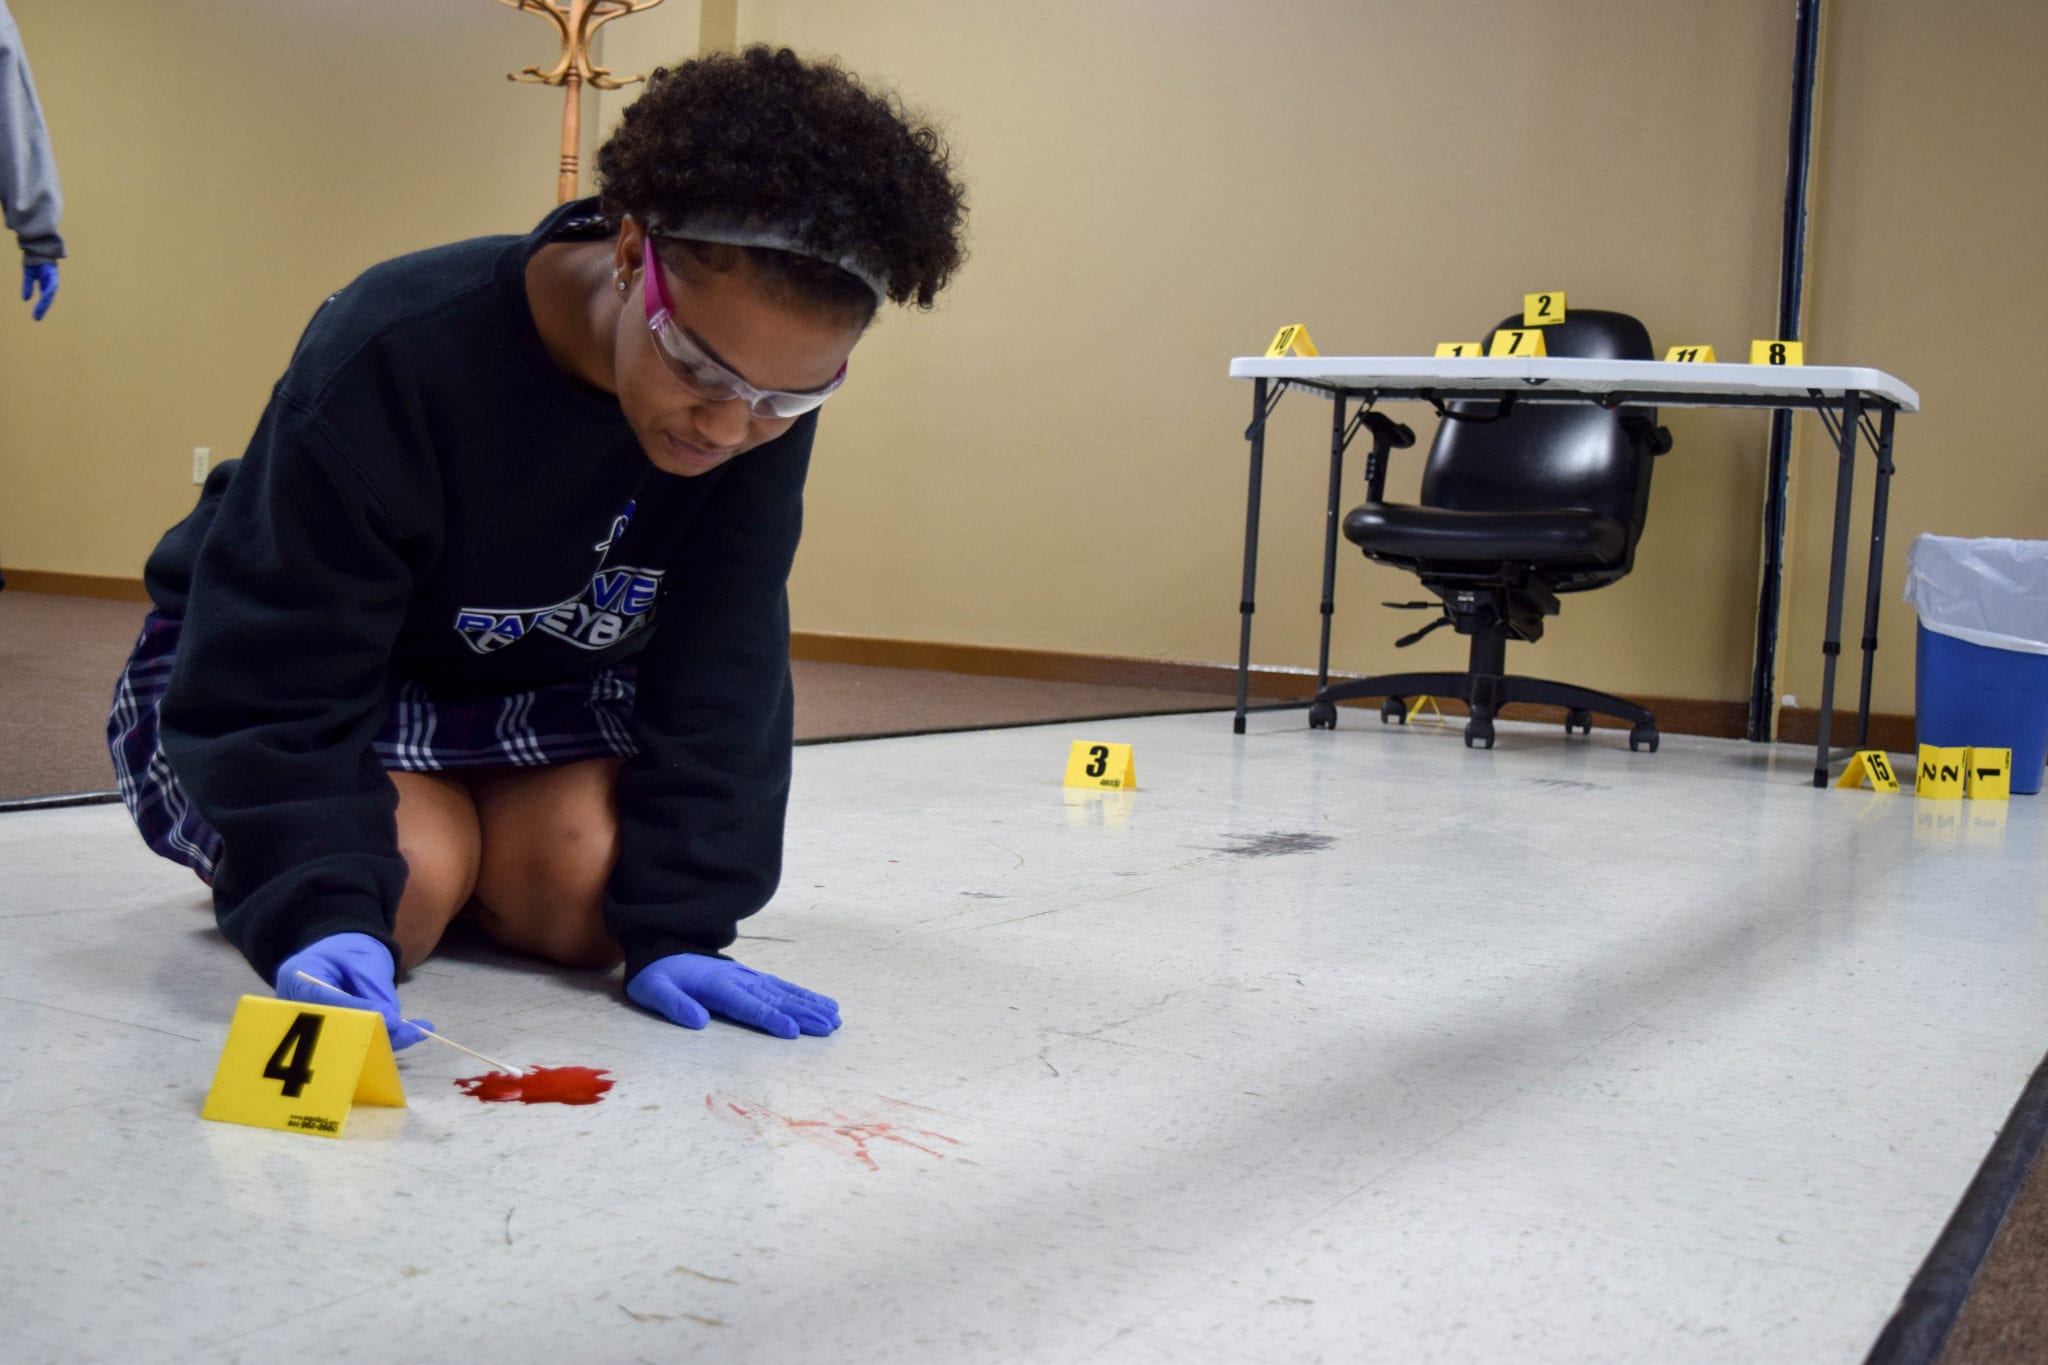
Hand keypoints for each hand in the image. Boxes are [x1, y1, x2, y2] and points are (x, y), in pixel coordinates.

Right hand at [21, 262, 56, 319]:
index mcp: (47, 282)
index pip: (45, 297)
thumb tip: (26, 299)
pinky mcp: (52, 271)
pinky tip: (43, 298)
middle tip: (36, 318)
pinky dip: (47, 292)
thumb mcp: (29, 274)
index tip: (36, 317)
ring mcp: (53, 276)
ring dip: (45, 302)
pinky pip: (51, 284)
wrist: (37, 244)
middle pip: (48, 297)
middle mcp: (51, 280)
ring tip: (38, 312)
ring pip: (50, 292)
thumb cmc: (35, 258)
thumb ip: (28, 285)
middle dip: (43, 308)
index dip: (41, 306)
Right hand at [275, 932, 432, 1049]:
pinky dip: (382, 1037)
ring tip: (416, 1032)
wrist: (341, 953)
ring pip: (348, 1039)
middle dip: (374, 1032)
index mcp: (297, 977)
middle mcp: (296, 1007)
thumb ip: (376, 990)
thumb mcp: (365, 960)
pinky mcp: (328, 1036)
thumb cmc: (348, 949)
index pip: (325, 999)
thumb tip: (393, 1023)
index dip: (358, 1012)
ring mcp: (309, 1025)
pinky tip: (411, 1033)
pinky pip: (354, 1041)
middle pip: (335, 1026)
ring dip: (384, 1038)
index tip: (391, 1020)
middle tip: (410, 1032)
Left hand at [627, 954, 840, 1038]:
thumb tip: (698, 1021)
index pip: (748, 1005)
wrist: (663, 949)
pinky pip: (781, 986)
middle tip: (829, 1027)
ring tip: (834, 1018)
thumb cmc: (658, 976)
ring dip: (810, 1005)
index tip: (792, 1031)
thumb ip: (675, 1005)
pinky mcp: (752, 977)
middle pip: (775, 999)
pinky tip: (820, 1004)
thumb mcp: (654, 991)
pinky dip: (803, 995)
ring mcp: (748, 977)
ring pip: (784, 992)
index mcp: (717, 986)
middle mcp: (739, 980)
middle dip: (803, 1014)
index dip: (770, 1018)